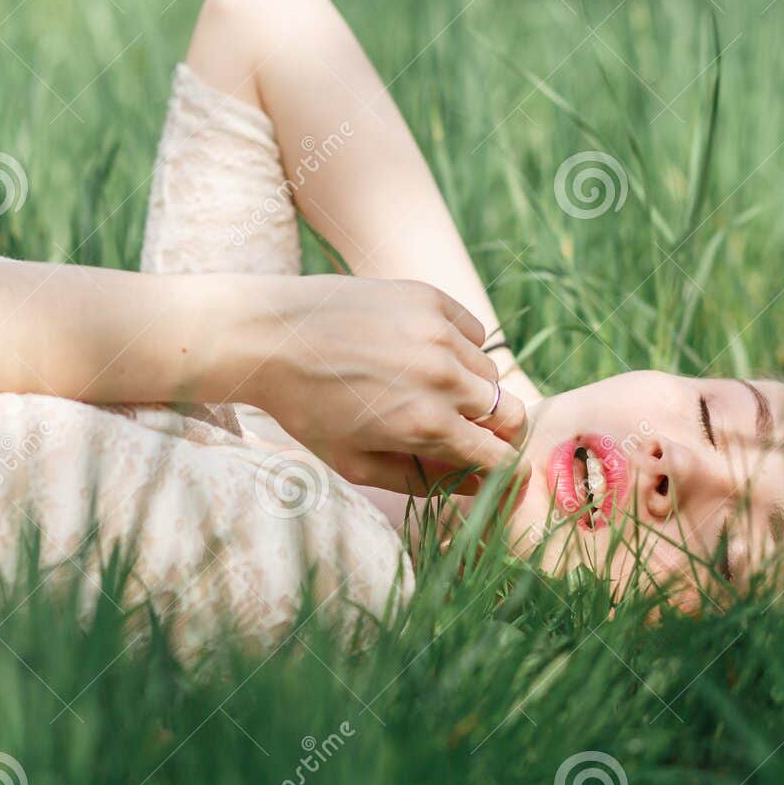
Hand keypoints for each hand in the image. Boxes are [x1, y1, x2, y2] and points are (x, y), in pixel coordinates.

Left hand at [229, 275, 526, 493]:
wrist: (271, 336)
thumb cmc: (308, 408)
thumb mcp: (356, 463)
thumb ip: (421, 480)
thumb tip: (474, 485)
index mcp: (427, 425)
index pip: (501, 457)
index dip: (504, 470)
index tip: (495, 469)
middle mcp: (443, 378)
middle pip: (511, 414)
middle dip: (497, 431)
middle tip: (467, 431)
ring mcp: (441, 333)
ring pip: (490, 373)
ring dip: (472, 388)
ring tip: (427, 388)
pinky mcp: (432, 299)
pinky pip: (473, 331)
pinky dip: (459, 347)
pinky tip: (420, 351)